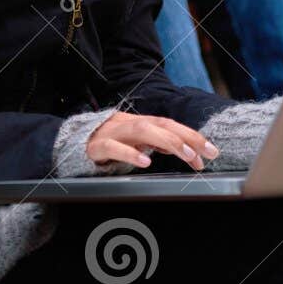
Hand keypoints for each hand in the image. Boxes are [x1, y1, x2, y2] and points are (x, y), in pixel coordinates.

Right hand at [86, 112, 220, 170]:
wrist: (70, 144)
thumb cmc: (107, 144)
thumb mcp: (136, 143)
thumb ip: (157, 142)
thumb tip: (184, 148)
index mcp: (138, 122)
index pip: (169, 124)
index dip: (191, 135)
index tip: (211, 151)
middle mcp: (127, 123)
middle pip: (160, 124)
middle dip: (185, 137)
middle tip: (204, 154)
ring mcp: (111, 133)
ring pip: (141, 129)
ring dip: (166, 141)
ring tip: (185, 154)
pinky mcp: (96, 146)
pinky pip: (113, 148)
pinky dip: (130, 153)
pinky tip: (145, 161)